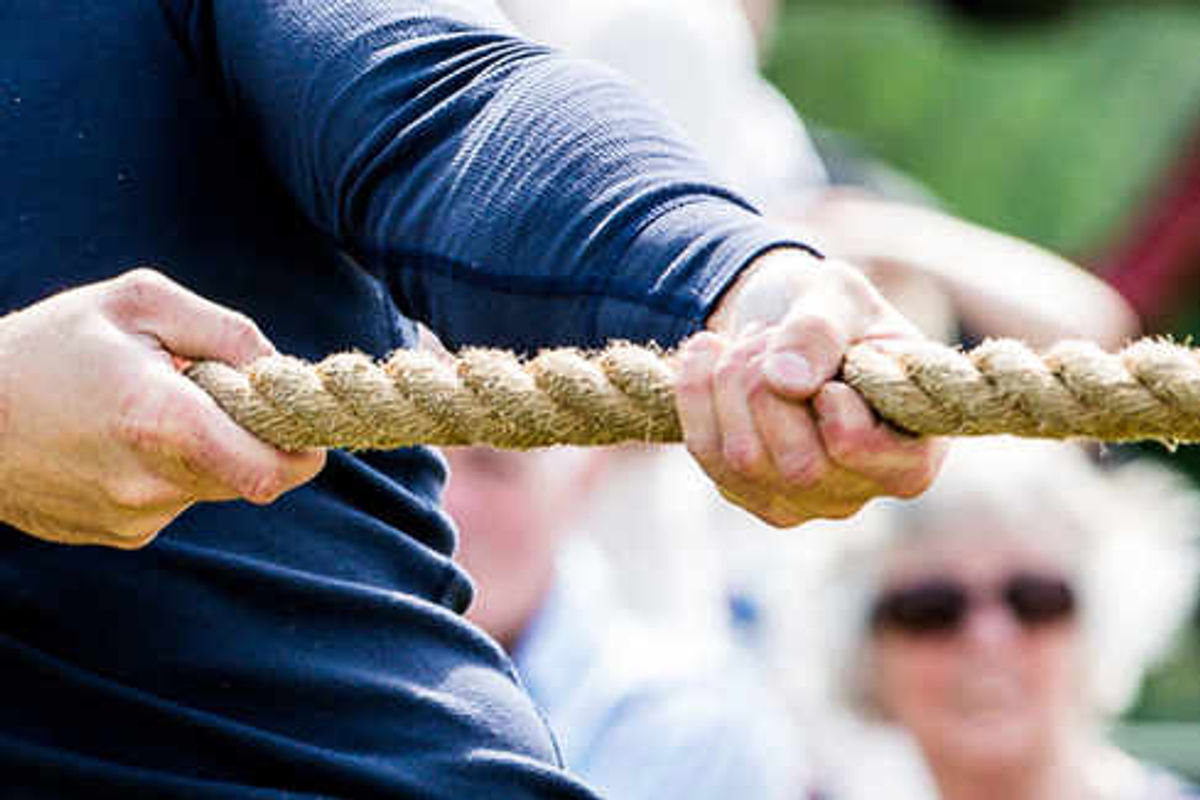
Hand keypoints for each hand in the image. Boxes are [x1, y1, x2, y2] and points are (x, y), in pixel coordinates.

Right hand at [0, 269, 325, 548]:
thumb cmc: (47, 345)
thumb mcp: (138, 303)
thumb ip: (227, 331)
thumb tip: (280, 368)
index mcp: (164, 422)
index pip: (274, 469)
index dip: (305, 450)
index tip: (307, 427)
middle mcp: (152, 483)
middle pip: (252, 478)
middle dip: (252, 439)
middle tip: (213, 394)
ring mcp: (132, 518)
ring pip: (213, 488)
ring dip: (208, 453)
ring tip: (150, 411)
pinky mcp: (116, 535)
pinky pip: (173, 502)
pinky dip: (168, 472)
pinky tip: (120, 440)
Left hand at [675, 249, 946, 526]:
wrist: (788, 319)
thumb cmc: (835, 311)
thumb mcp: (839, 297)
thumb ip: (821, 331)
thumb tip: (785, 381)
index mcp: (914, 450)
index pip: (865, 455)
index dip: (836, 408)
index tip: (831, 366)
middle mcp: (862, 489)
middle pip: (800, 464)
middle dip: (769, 382)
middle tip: (771, 334)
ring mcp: (803, 499)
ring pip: (744, 461)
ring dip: (731, 382)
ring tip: (749, 341)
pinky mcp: (749, 492)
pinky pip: (708, 454)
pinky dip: (697, 393)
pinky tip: (707, 352)